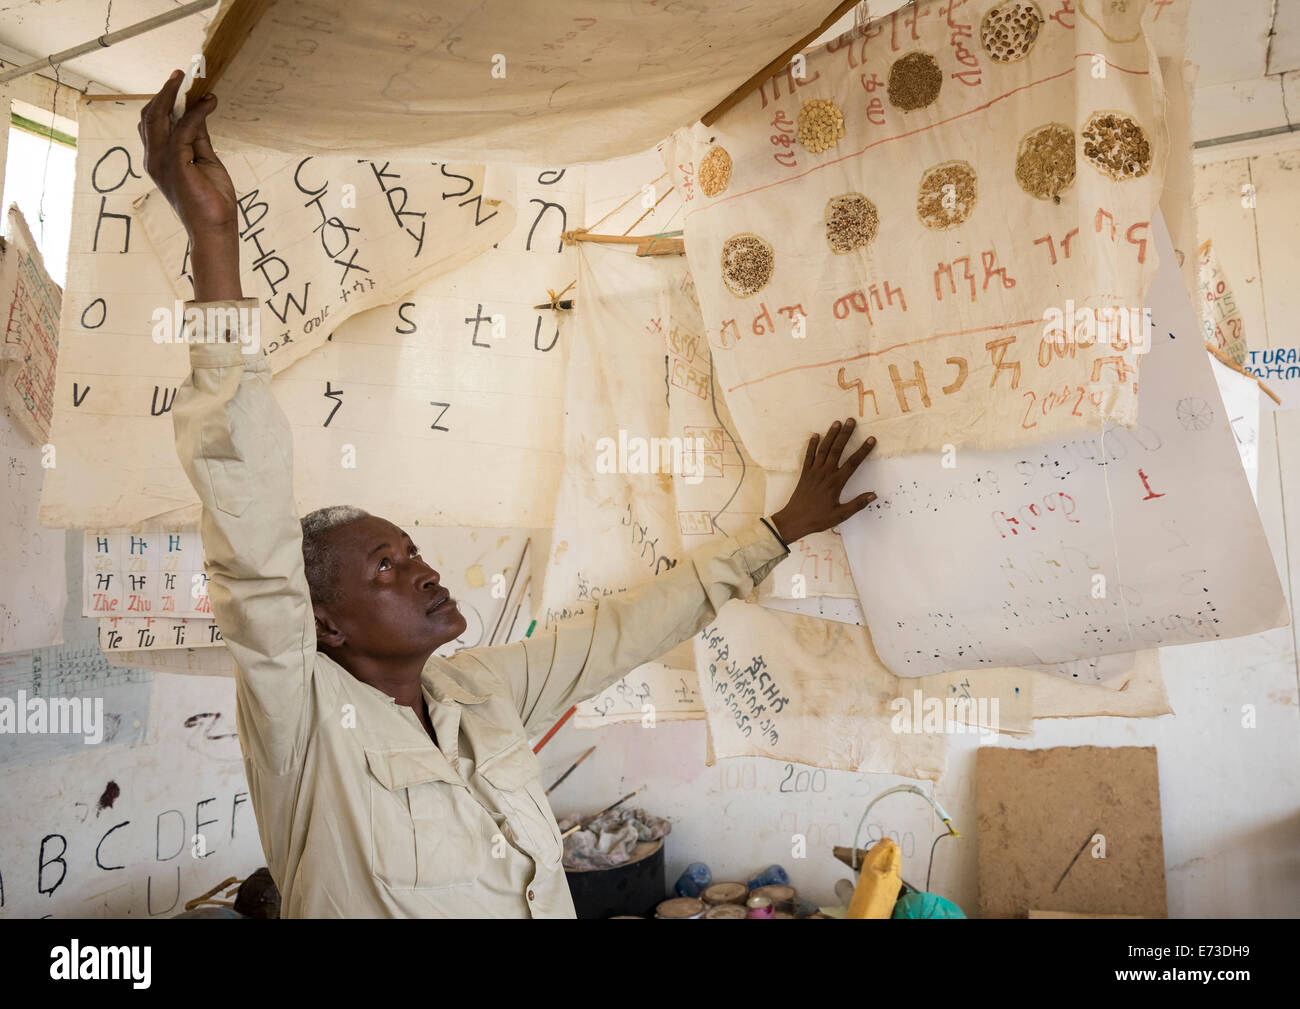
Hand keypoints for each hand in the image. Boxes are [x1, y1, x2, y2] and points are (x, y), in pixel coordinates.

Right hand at [138, 70, 241, 300]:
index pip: (152, 123)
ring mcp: (161, 162)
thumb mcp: (205, 162)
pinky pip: (184, 130)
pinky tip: (210, 104)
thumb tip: (198, 113)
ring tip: (190, 81)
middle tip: (180, 75)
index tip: (177, 83)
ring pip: (160, 118)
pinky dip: (196, 113)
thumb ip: (199, 138)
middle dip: (164, 92)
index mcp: (158, 160)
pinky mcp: (176, 164)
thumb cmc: (211, 201)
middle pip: (149, 115)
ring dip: (175, 96)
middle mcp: (153, 159)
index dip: (162, 100)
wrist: (215, 230)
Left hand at [770, 418, 876, 543]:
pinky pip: (809, 456)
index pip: (853, 463)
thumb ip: (857, 504)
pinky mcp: (805, 473)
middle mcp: (825, 473)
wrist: (794, 520)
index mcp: (836, 482)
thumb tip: (873, 495)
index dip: (863, 450)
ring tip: (837, 422)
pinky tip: (815, 435)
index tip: (871, 439)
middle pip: (837, 449)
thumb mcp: (840, 515)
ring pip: (824, 449)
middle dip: (845, 434)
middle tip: (851, 420)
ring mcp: (814, 471)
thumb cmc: (818, 519)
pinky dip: (812, 445)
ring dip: (830, 435)